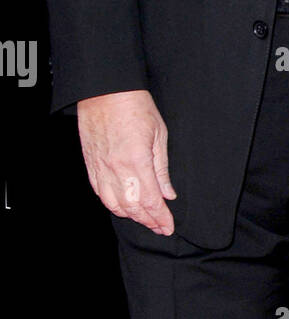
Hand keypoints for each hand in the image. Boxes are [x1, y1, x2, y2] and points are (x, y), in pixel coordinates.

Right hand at [77, 89, 176, 234]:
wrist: (105, 92)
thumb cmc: (135, 107)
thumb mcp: (159, 135)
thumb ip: (162, 168)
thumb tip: (168, 193)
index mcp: (137, 162)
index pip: (150, 201)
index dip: (160, 218)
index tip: (168, 227)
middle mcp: (116, 170)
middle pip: (132, 208)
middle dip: (147, 221)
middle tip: (160, 227)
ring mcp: (100, 169)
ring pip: (113, 204)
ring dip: (130, 216)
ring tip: (144, 219)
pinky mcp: (90, 165)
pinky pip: (100, 193)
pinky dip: (112, 204)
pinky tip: (122, 206)